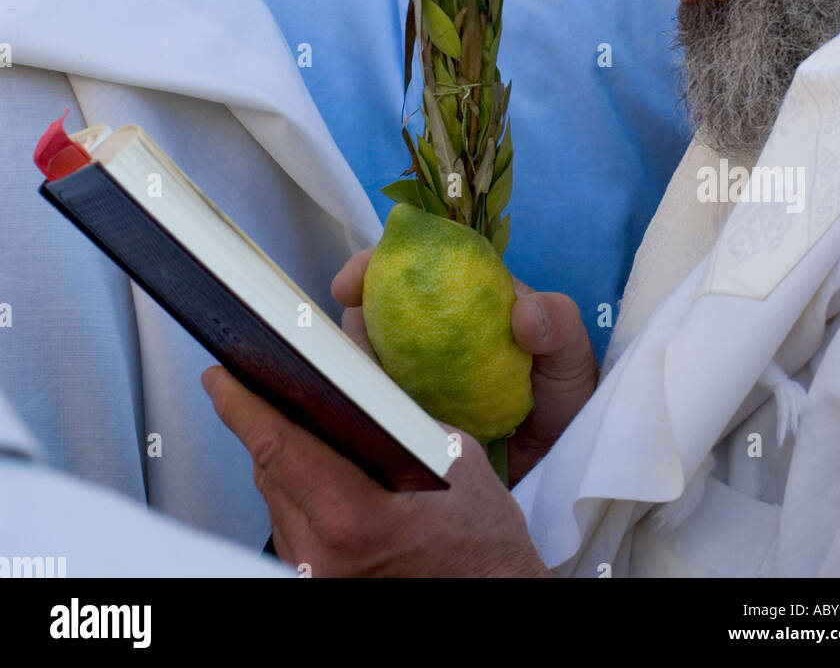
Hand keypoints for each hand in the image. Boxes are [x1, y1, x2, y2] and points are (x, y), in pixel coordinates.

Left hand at [201, 366, 550, 577]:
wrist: (491, 596)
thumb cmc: (480, 541)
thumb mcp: (452, 458)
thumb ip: (398, 413)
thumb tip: (357, 369)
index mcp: (354, 519)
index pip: (277, 448)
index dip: (241, 406)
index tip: (221, 378)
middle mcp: (324, 555)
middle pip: (268, 471)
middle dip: (263, 424)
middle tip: (259, 385)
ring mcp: (317, 576)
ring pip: (273, 499)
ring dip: (280, 461)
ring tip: (299, 428)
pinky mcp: (318, 586)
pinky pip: (289, 528)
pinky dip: (295, 495)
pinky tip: (318, 475)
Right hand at [332, 247, 598, 484]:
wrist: (565, 461)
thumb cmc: (566, 392)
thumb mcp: (572, 352)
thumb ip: (559, 323)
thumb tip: (523, 314)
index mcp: (460, 296)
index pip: (407, 268)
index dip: (370, 267)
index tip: (347, 285)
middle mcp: (429, 334)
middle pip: (373, 316)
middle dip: (352, 328)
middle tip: (357, 359)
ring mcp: (415, 379)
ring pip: (367, 365)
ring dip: (358, 374)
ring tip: (376, 400)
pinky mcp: (412, 422)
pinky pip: (380, 412)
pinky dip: (370, 413)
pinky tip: (380, 426)